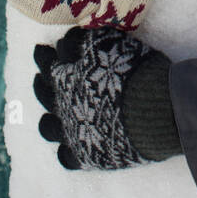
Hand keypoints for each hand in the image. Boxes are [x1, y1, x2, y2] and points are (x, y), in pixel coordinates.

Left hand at [33, 25, 176, 170]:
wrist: (156, 109)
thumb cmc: (138, 71)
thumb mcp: (114, 44)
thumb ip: (90, 42)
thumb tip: (70, 40)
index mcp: (69, 74)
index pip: (53, 60)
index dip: (48, 55)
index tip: (43, 50)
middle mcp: (64, 102)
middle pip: (44, 90)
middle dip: (41, 81)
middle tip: (39, 77)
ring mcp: (71, 130)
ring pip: (47, 126)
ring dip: (49, 119)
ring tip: (50, 118)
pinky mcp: (83, 155)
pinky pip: (65, 157)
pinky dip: (67, 152)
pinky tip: (71, 149)